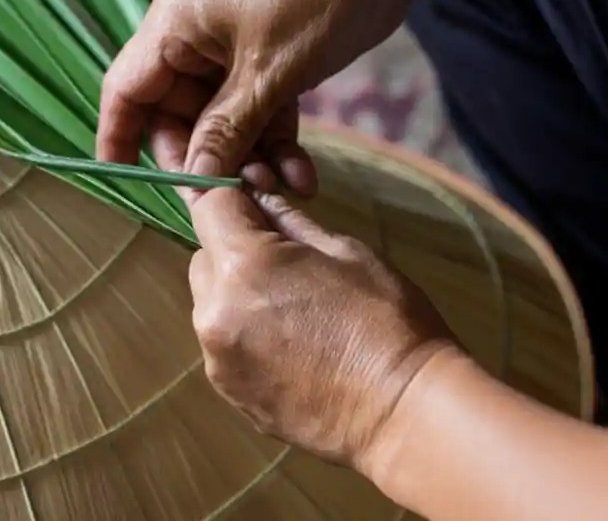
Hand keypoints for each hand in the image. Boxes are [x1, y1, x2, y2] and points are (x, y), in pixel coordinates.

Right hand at [95, 0, 420, 193]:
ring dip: (251, 158)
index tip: (126, 185)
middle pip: (176, 113)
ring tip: (283, 191)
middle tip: (238, 200)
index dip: (119, 139)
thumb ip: (227, 130)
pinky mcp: (270, 53)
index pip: (127, 90)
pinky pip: (259, 107)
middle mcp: (193, 33)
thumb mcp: (269, 73)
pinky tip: (303, 176)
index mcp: (174, 23)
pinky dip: (277, 140)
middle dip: (207, 159)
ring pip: (224, 118)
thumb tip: (196, 180)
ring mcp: (233, 43)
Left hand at [187, 187, 457, 470]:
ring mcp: (217, 358)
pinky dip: (245, 335)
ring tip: (295, 312)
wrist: (403, 411)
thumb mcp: (346, 251)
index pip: (209, 205)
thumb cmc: (386, 321)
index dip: (230, 194)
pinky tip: (292, 347)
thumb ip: (291, 223)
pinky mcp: (228, 392)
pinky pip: (223, 345)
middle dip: (234, 249)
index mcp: (243, 266)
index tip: (255, 198)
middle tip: (288, 262)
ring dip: (237, 295)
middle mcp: (214, 312)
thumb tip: (262, 201)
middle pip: (204, 258)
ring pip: (210, 304)